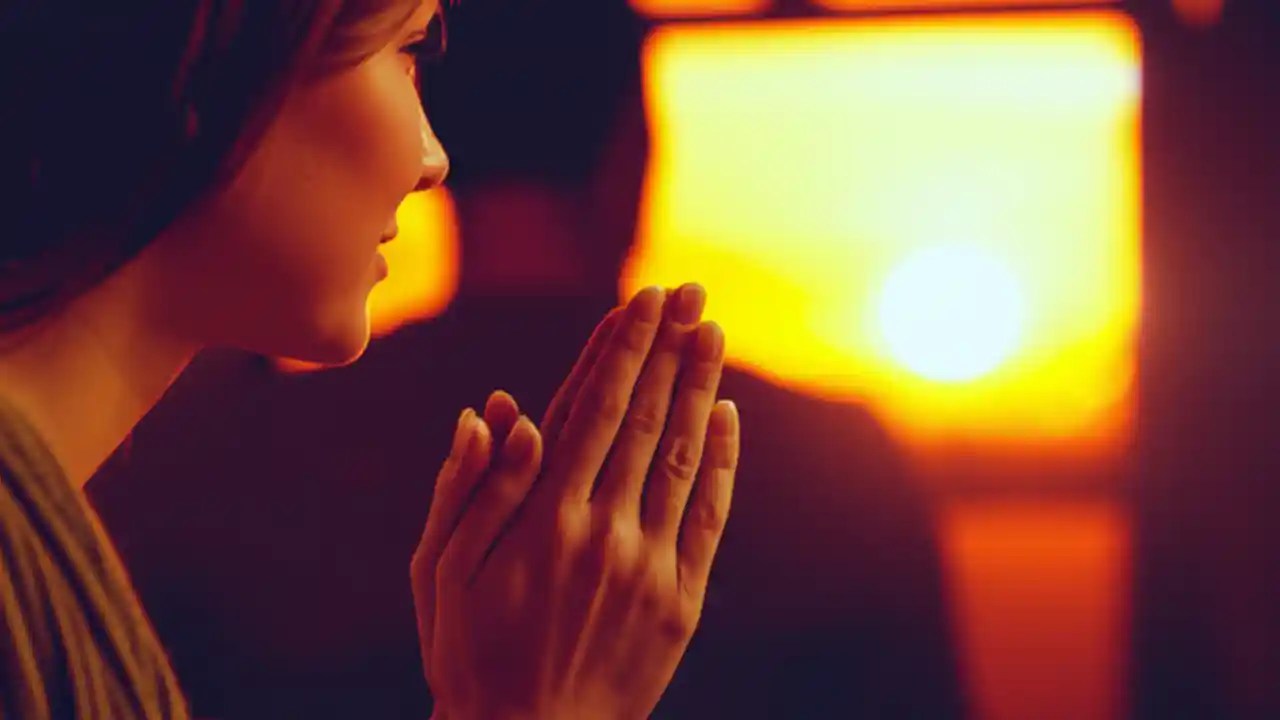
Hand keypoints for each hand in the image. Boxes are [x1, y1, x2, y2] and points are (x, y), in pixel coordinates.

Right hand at [411, 285, 740, 719]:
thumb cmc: (470, 654)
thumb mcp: (442, 572)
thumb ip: (471, 488)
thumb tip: (494, 409)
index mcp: (542, 516)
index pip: (594, 407)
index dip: (622, 347)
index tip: (643, 298)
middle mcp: (603, 530)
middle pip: (646, 417)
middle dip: (669, 347)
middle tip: (692, 292)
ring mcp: (648, 565)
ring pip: (682, 456)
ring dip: (700, 387)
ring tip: (713, 331)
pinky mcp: (679, 600)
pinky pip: (708, 517)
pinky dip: (721, 462)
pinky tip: (728, 414)